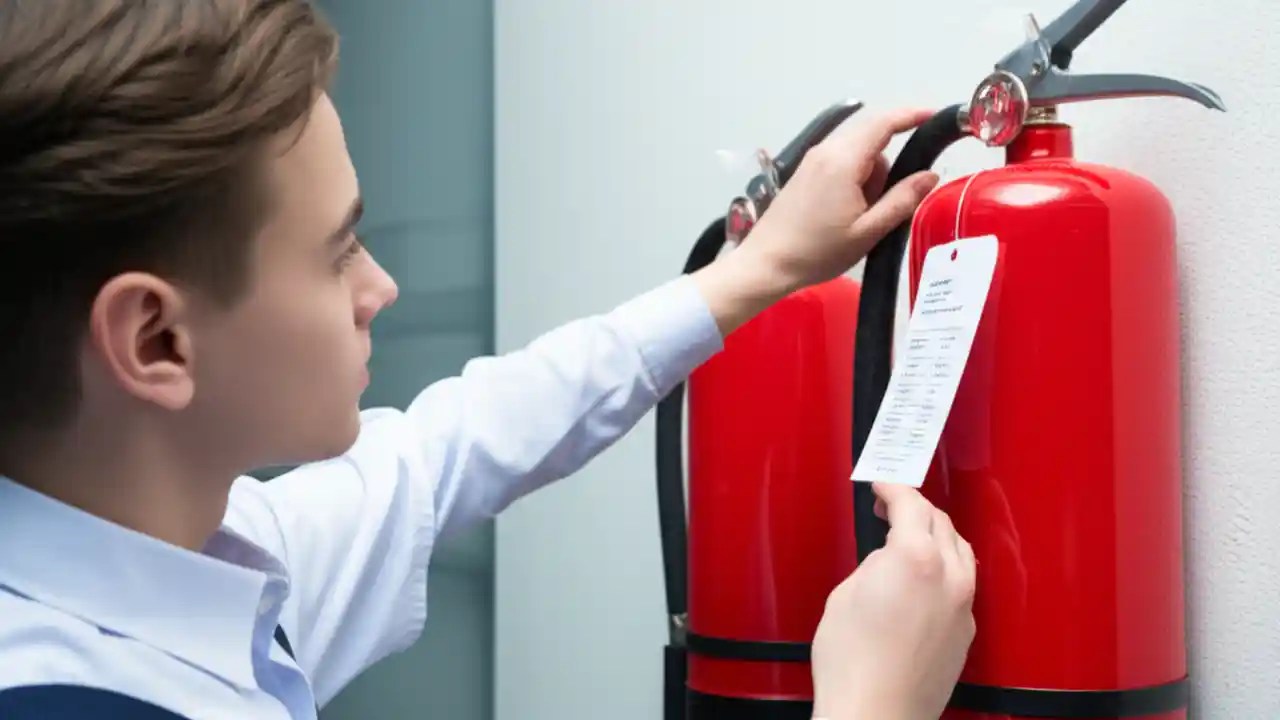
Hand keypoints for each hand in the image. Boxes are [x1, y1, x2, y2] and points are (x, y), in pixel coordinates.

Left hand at [692, 107, 939, 335]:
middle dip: (887, 166)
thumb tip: (930, 174)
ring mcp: (812, 160)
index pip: (883, 123)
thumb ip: (902, 200)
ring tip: (859, 217)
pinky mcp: (804, 173)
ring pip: (857, 154)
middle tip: (883, 205)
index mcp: (843, 160)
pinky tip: (845, 213)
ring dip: (869, 177)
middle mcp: (826, 151)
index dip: (911, 116)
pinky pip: (841, 164)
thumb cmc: (818, 252)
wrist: (766, 264)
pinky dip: (853, 181)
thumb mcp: (868, 231)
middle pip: (871, 138)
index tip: (934, 117)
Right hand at [809, 483, 975, 719]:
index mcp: (916, 559)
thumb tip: (885, 564)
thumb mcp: (845, 596)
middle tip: (891, 505)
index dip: (893, 488)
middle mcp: (949, 578)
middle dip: (915, 508)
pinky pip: (962, 585)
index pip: (911, 504)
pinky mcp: (965, 633)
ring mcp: (962, 607)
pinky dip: (945, 569)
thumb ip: (873, 567)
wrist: (875, 713)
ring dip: (936, 536)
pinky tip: (923, 578)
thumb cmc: (854, 665)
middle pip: (941, 522)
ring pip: (959, 552)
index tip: (883, 485)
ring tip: (909, 537)